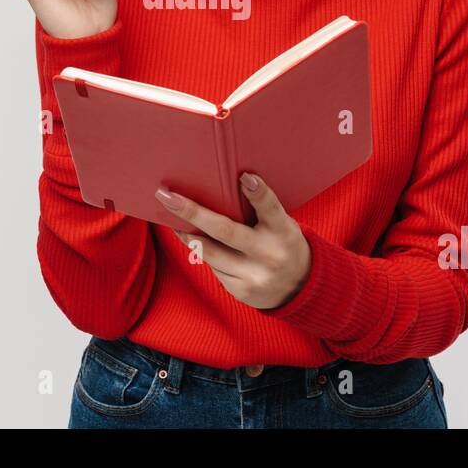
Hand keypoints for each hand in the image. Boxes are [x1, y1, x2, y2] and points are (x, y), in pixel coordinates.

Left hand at [156, 172, 311, 310]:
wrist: (299, 288)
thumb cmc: (281, 243)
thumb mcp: (281, 224)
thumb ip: (260, 210)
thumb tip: (220, 187)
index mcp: (283, 231)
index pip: (271, 208)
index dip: (258, 192)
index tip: (245, 177)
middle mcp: (269, 254)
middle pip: (226, 231)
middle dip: (194, 213)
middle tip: (168, 197)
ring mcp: (254, 275)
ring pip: (211, 252)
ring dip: (187, 234)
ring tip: (170, 217)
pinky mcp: (241, 290)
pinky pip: (214, 267)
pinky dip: (202, 251)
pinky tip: (191, 239)